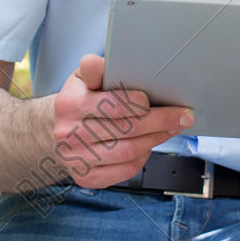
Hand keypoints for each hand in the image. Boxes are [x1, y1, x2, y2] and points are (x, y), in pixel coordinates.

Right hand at [52, 54, 193, 188]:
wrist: (57, 132)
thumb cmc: (78, 101)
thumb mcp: (81, 79)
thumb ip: (94, 69)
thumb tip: (96, 62)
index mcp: (70, 104)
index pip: (114, 105)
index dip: (141, 103)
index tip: (157, 99)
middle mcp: (70, 134)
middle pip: (128, 130)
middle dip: (161, 122)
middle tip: (182, 116)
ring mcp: (78, 159)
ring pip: (130, 151)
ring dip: (157, 139)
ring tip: (170, 128)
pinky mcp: (87, 178)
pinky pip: (125, 170)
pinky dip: (143, 157)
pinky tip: (148, 145)